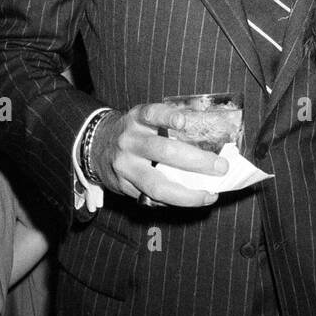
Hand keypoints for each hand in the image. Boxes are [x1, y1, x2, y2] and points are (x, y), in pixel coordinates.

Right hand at [91, 103, 227, 208]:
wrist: (95, 146)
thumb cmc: (133, 132)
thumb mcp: (143, 121)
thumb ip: (166, 127)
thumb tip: (208, 144)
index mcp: (137, 119)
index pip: (151, 113)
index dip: (167, 117)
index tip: (184, 122)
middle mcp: (129, 141)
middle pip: (163, 151)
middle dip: (195, 161)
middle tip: (220, 167)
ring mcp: (125, 165)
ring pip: (156, 183)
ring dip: (186, 193)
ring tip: (208, 195)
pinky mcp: (122, 186)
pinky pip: (151, 198)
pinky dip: (173, 202)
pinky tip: (191, 201)